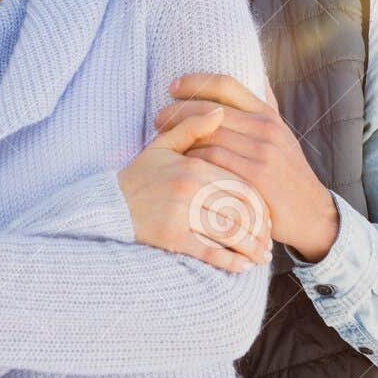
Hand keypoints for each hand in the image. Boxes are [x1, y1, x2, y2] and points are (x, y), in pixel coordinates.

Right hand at [118, 106, 273, 270]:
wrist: (107, 205)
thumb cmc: (140, 176)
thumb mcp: (163, 146)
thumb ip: (192, 127)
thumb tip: (219, 110)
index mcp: (194, 166)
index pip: (241, 184)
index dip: (261, 202)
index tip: (269, 215)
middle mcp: (190, 189)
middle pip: (240, 208)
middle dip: (261, 227)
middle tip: (270, 238)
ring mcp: (181, 213)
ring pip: (229, 231)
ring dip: (251, 247)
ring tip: (262, 256)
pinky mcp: (171, 237)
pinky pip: (209, 252)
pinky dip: (230, 261)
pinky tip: (243, 267)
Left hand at [153, 74, 339, 262]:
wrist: (311, 213)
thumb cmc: (288, 174)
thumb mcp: (283, 135)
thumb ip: (266, 107)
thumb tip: (258, 74)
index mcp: (269, 115)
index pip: (228, 85)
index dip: (196, 81)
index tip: (173, 86)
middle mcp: (266, 129)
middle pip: (210, 110)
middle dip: (178, 112)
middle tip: (158, 119)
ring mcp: (261, 153)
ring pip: (207, 136)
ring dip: (180, 138)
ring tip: (163, 141)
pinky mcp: (254, 177)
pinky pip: (212, 162)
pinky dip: (191, 160)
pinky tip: (180, 163)